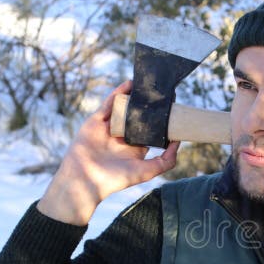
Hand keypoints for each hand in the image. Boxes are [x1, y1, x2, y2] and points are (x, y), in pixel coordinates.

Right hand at [38, 81, 179, 224]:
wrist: (85, 179)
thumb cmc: (116, 178)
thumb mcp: (147, 171)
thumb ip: (166, 160)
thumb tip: (178, 142)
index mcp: (135, 148)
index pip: (150, 130)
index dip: (160, 119)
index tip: (172, 108)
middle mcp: (122, 137)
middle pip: (137, 116)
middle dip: (148, 106)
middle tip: (161, 92)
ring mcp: (109, 128)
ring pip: (123, 108)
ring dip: (134, 96)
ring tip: (148, 85)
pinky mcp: (96, 121)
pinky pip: (108, 104)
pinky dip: (118, 93)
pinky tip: (130, 84)